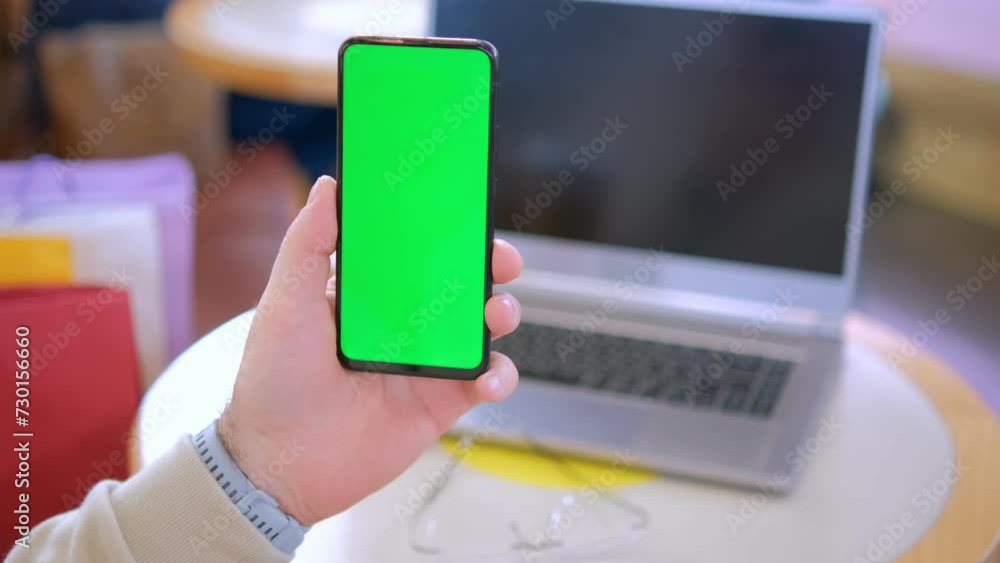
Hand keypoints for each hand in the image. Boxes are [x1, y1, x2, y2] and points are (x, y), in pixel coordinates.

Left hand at [219, 176, 522, 524]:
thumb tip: (330, 186)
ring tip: (496, 315)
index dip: (443, 229)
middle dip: (488, 266)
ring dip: (500, 314)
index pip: (414, 250)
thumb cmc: (272, 382)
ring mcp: (424, 362)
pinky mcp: (440, 402)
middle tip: (501, 259)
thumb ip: (309, 244)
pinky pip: (484, 381)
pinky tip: (487, 376)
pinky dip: (499, 374)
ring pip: (479, 328)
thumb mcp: (285, 303)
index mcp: (367, 294)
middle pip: (458, 283)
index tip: (465, 209)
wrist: (279, 466)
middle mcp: (401, 324)